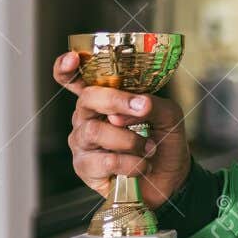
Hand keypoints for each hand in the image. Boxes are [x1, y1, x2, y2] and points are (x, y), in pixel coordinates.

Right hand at [54, 50, 190, 207]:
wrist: (171, 178)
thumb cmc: (164, 141)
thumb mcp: (169, 116)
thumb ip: (154, 104)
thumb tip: (138, 103)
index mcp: (103, 100)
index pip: (75, 80)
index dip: (66, 68)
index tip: (73, 58)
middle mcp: (87, 117)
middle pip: (87, 100)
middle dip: (116, 101)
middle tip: (141, 108)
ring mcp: (82, 143)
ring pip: (95, 131)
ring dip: (130, 140)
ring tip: (150, 148)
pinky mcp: (85, 168)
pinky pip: (104, 160)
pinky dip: (131, 163)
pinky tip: (142, 166)